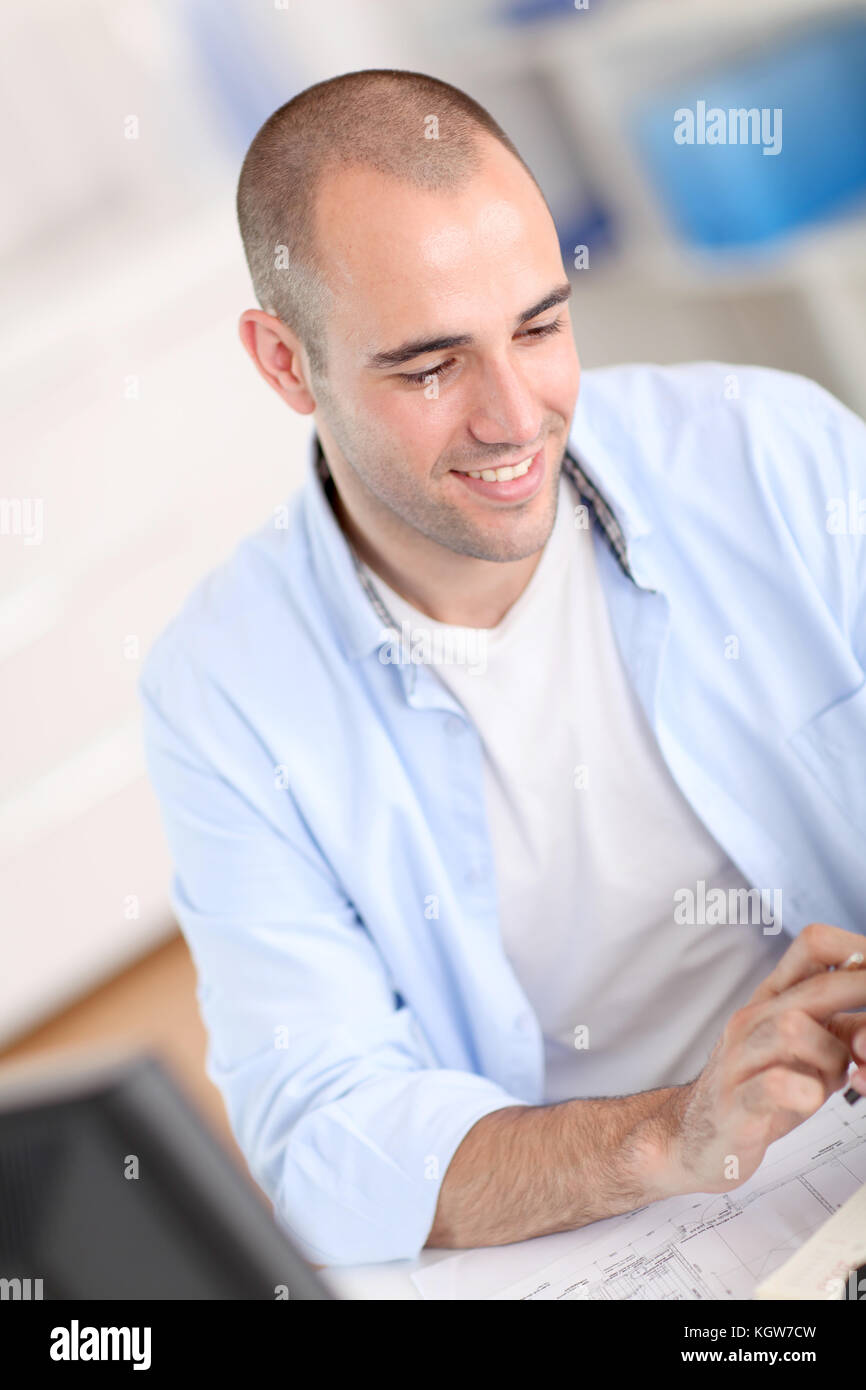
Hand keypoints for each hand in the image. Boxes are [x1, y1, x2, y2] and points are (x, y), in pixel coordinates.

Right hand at [658, 921, 865, 1195]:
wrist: (695, 1137)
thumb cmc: (758, 1091)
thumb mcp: (810, 1056)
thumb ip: (844, 1033)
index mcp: (775, 999)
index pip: (814, 945)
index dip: (856, 950)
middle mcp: (754, 1019)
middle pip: (818, 986)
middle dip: (862, 995)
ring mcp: (741, 1058)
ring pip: (794, 1030)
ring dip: (833, 1057)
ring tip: (834, 1080)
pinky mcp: (736, 1104)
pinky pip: (773, 1085)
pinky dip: (804, 1091)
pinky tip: (810, 1099)